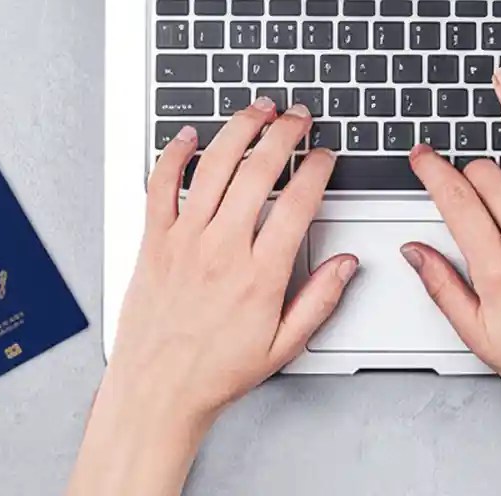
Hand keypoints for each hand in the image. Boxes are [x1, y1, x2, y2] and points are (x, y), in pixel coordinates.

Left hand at [69, 98, 357, 495]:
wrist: (157, 391)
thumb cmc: (216, 372)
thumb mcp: (285, 346)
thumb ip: (320, 300)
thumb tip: (347, 264)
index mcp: (259, 274)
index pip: (297, 202)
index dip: (317, 170)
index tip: (325, 156)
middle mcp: (222, 249)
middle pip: (258, 171)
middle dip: (285, 134)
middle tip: (299, 117)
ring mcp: (184, 241)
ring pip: (213, 167)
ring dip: (238, 130)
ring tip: (257, 110)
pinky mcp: (153, 242)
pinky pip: (160, 186)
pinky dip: (173, 155)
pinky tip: (188, 136)